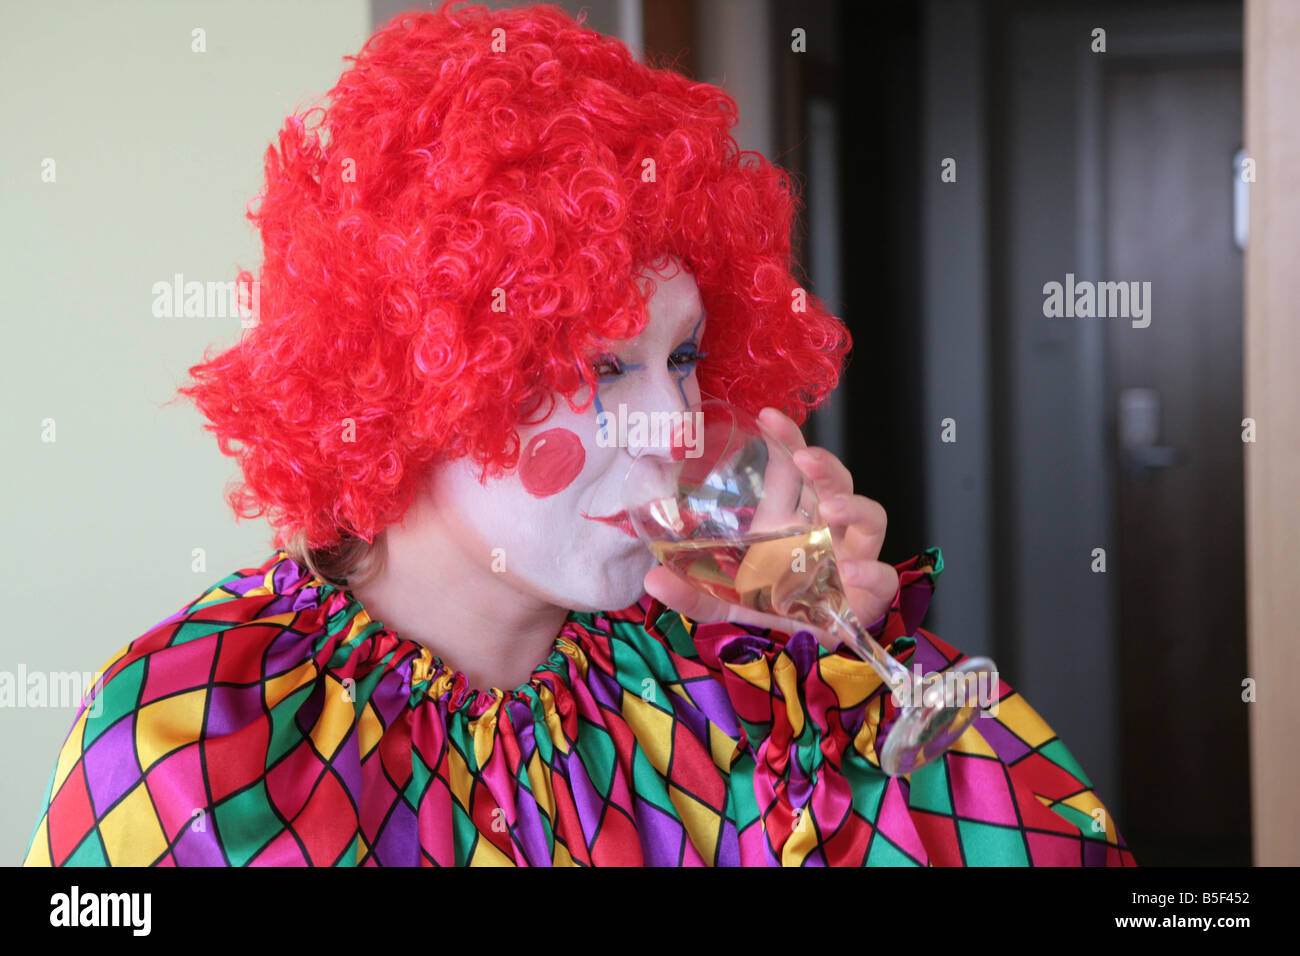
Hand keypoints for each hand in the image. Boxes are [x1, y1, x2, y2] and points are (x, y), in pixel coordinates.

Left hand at [642, 406, 899, 650]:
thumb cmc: (769, 612)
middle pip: (836, 482)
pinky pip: (882, 576)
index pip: (793, 468)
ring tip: (832, 510)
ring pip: (870, 517)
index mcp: (790, 520)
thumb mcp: (723, 601)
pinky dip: (872, 571)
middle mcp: (825, 531)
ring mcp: (852, 557)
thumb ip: (690, 592)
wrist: (801, 653)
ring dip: (854, 506)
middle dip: (824, 465)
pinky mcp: (869, 593)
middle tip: (803, 459)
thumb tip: (652, 578)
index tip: (768, 416)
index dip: (786, 439)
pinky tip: (852, 571)